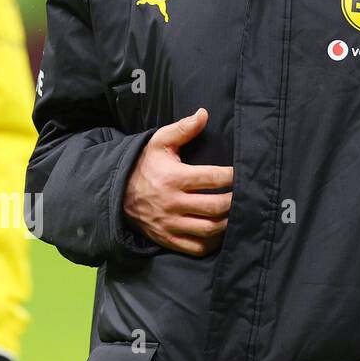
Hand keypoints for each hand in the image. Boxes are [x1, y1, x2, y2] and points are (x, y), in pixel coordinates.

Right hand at [123, 107, 232, 255]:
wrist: (114, 192)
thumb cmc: (142, 164)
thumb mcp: (159, 142)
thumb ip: (183, 128)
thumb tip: (204, 113)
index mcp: (173, 178)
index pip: (213, 178)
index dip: (233, 175)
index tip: (243, 172)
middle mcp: (172, 203)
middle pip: (216, 206)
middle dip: (235, 200)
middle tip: (245, 193)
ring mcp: (169, 224)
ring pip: (209, 229)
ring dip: (228, 222)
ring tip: (237, 211)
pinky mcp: (167, 238)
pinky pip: (196, 247)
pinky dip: (213, 242)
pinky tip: (222, 231)